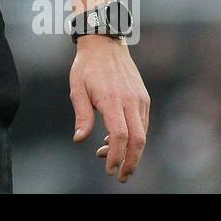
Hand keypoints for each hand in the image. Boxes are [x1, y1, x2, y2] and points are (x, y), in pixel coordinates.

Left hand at [69, 35, 149, 182]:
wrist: (105, 43)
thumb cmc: (87, 67)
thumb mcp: (77, 88)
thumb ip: (82, 115)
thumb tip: (80, 139)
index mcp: (112, 99)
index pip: (119, 135)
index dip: (116, 156)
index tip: (109, 169)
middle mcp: (130, 100)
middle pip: (138, 140)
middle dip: (131, 162)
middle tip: (121, 176)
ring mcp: (140, 99)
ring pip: (143, 134)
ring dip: (131, 151)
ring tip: (111, 158)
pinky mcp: (143, 97)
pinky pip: (143, 124)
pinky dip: (133, 137)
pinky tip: (116, 140)